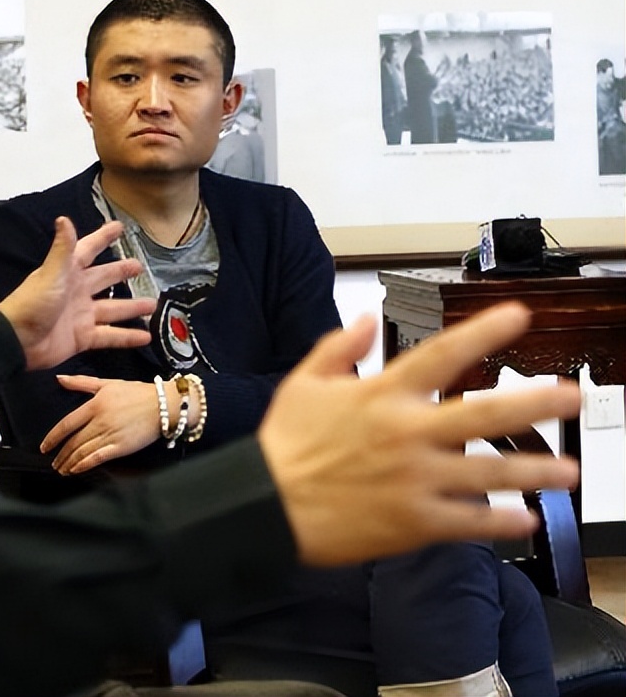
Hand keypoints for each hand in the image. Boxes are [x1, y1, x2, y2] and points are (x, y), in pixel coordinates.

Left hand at [0, 217, 156, 371]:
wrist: (17, 341)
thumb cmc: (30, 304)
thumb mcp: (51, 273)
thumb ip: (62, 248)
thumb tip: (64, 219)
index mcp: (69, 272)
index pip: (89, 249)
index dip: (103, 237)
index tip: (118, 227)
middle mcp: (77, 291)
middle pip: (105, 278)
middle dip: (121, 272)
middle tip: (138, 267)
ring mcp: (81, 315)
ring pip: (113, 309)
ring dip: (132, 307)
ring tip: (152, 304)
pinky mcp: (83, 337)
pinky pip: (110, 336)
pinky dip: (127, 337)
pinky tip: (144, 336)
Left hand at [41, 376, 169, 474]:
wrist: (165, 404)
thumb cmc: (138, 393)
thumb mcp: (108, 383)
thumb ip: (81, 382)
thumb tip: (60, 378)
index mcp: (94, 405)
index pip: (67, 424)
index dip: (53, 437)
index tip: (45, 447)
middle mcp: (100, 421)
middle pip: (73, 442)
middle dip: (61, 455)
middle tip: (53, 463)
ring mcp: (110, 435)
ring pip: (83, 451)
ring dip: (70, 463)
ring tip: (63, 469)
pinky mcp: (121, 447)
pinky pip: (98, 458)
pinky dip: (84, 465)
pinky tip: (77, 470)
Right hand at [258, 302, 579, 567]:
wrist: (265, 506)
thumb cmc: (284, 446)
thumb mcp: (303, 382)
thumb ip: (340, 347)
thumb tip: (369, 319)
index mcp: (380, 395)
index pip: (441, 354)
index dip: (483, 332)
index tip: (519, 315)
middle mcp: (406, 433)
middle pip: (483, 414)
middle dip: (533, 402)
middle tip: (571, 396)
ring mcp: (415, 479)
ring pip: (490, 472)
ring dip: (535, 471)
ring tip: (568, 470)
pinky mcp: (415, 522)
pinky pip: (471, 521)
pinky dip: (503, 521)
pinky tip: (527, 518)